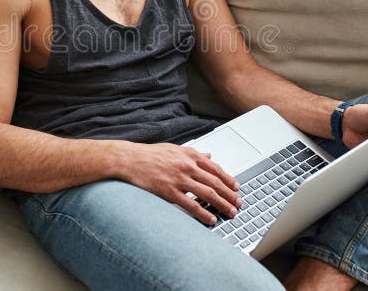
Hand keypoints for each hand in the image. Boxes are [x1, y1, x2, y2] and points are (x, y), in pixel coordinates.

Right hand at [119, 143, 242, 225]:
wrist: (129, 159)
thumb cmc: (149, 154)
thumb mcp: (174, 149)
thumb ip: (193, 153)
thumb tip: (208, 156)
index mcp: (189, 155)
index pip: (215, 169)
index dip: (229, 180)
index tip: (237, 188)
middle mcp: (187, 166)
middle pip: (215, 182)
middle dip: (230, 194)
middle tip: (238, 204)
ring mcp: (179, 179)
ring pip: (207, 193)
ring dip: (222, 204)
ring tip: (230, 212)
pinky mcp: (169, 191)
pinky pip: (191, 205)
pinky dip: (203, 213)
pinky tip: (211, 219)